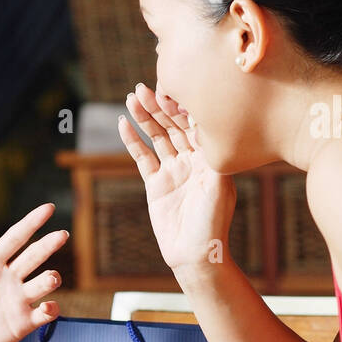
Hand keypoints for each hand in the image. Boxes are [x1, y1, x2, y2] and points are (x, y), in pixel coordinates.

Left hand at [0, 203, 67, 341]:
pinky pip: (44, 313)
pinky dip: (51, 309)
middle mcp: (7, 280)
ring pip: (43, 283)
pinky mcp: (22, 324)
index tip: (49, 208)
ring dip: (51, 278)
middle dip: (49, 245)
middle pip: (34, 256)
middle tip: (62, 235)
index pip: (15, 238)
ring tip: (50, 278)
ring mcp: (17, 302)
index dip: (31, 223)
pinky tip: (47, 307)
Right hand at [121, 82, 236, 272]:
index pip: (194, 123)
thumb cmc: (212, 222)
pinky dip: (133, 140)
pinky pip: (142, 157)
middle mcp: (192, 159)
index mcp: (210, 156)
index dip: (181, 106)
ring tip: (131, 98)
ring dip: (145, 118)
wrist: (194, 253)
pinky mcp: (156, 183)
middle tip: (142, 88)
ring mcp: (173, 170)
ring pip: (157, 137)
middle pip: (173, 126)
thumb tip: (208, 125)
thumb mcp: (218, 186)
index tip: (168, 90)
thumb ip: (212, 156)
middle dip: (158, 106)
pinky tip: (123, 123)